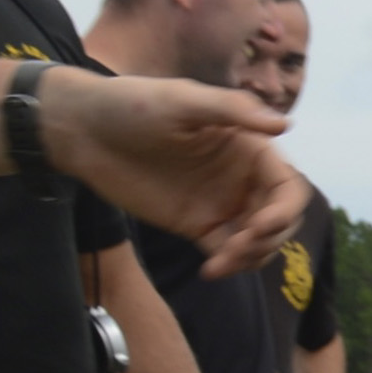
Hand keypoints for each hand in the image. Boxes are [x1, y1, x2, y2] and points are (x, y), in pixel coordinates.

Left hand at [37, 74, 299, 273]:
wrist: (83, 130)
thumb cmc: (132, 104)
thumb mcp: (182, 100)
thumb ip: (233, 110)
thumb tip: (285, 125)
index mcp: (249, 148)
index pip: (288, 188)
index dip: (284, 212)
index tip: (259, 227)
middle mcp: (242, 178)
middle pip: (281, 220)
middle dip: (268, 240)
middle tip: (237, 248)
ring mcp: (222, 204)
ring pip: (260, 243)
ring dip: (252, 258)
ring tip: (220, 263)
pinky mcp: (198, 226)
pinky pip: (228, 254)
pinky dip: (229, 267)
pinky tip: (209, 271)